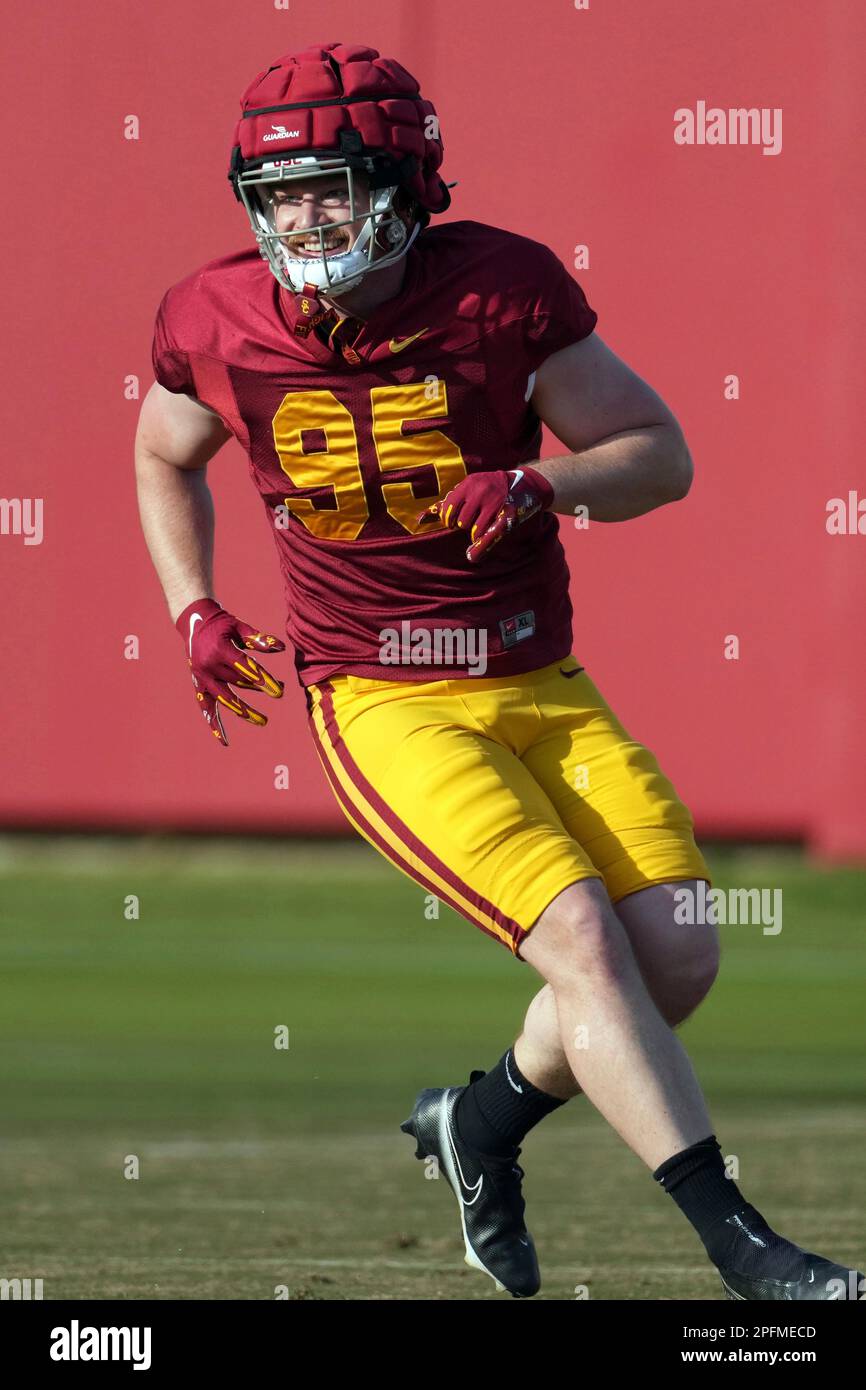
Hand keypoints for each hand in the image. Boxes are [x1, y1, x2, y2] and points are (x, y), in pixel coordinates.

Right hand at [175, 598, 284, 745]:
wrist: (193, 622)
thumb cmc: (222, 624)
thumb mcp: (239, 627)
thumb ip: (258, 639)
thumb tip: (281, 648)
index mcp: (219, 650)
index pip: (245, 668)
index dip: (263, 679)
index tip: (278, 690)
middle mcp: (208, 666)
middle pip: (238, 682)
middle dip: (260, 689)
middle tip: (280, 694)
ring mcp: (202, 677)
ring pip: (225, 697)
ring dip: (244, 710)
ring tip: (263, 721)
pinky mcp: (199, 685)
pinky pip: (206, 707)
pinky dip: (214, 724)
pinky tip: (224, 740)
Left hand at [418, 467, 553, 561]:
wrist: (520, 484)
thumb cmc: (486, 488)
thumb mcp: (467, 489)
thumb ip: (446, 504)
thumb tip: (419, 519)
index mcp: (467, 484)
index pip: (448, 508)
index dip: (448, 520)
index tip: (453, 522)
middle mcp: (478, 490)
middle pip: (460, 521)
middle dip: (462, 526)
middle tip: (469, 522)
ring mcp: (492, 501)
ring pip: (472, 529)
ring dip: (473, 532)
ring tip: (479, 525)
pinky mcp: (504, 513)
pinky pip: (486, 532)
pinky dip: (482, 537)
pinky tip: (484, 532)